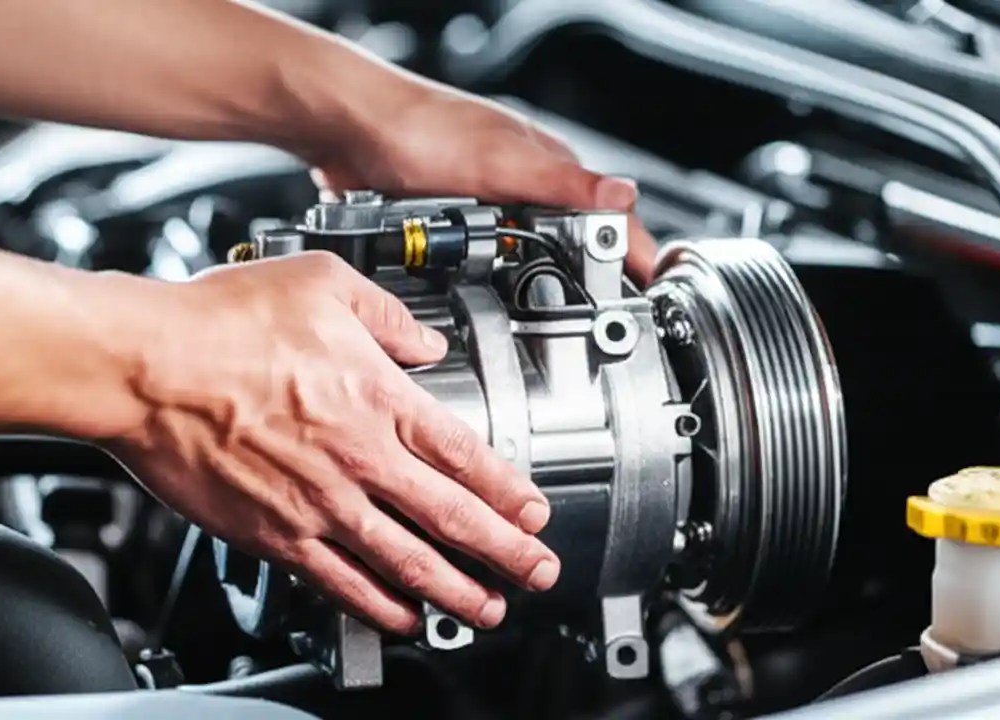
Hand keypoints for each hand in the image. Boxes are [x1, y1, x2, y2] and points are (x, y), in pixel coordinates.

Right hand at [101, 252, 559, 634]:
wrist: (146, 365)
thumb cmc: (222, 322)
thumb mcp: (323, 283)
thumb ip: (387, 314)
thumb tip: (425, 339)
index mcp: (377, 396)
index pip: (467, 455)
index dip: (510, 489)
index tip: (535, 510)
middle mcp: (359, 457)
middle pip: (454, 518)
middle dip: (507, 552)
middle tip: (538, 572)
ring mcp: (320, 503)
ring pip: (407, 562)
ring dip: (457, 591)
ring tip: (487, 610)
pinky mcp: (276, 534)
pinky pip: (342, 581)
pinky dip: (380, 605)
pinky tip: (404, 616)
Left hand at [308, 82, 659, 286]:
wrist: (349, 130)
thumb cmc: (418, 130)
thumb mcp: (501, 163)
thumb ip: (563, 184)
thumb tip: (623, 196)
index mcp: (547, 165)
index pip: (609, 216)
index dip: (634, 255)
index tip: (650, 294)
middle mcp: (524, 182)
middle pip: (575, 238)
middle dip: (593, 277)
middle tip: (603, 319)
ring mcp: (490, 199)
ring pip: (533, 248)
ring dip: (544, 278)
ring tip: (558, 316)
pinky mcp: (456, 217)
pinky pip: (491, 254)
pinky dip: (500, 274)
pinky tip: (492, 290)